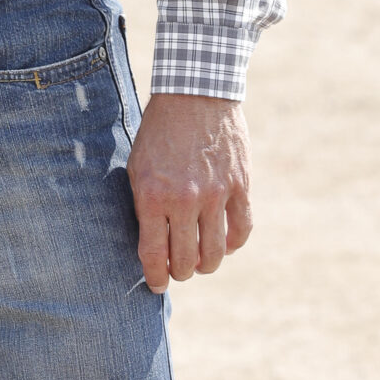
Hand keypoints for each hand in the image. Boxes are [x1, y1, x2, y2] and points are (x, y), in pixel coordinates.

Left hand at [127, 94, 251, 294]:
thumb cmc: (159, 132)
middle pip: (185, 260)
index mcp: (151, 196)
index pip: (153, 255)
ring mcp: (215, 194)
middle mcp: (184, 200)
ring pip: (216, 253)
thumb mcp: (138, 167)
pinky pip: (242, 230)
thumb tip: (152, 245)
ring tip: (201, 261)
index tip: (157, 285)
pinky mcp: (240, 186)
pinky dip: (234, 245)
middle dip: (179, 272)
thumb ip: (144, 206)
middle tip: (178, 270)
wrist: (194, 94)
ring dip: (206, 265)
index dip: (155, 277)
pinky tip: (226, 243)